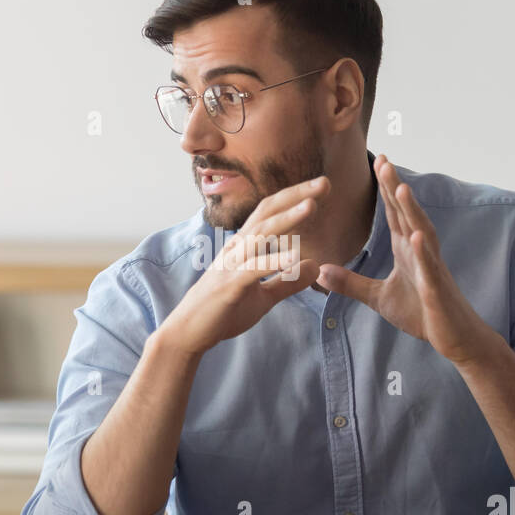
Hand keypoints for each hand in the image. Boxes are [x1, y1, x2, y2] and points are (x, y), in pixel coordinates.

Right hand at [159, 176, 326, 356]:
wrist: (189, 332)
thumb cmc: (223, 311)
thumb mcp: (264, 297)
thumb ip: (288, 282)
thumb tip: (315, 266)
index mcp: (245, 246)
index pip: (272, 213)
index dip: (296, 197)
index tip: (323, 186)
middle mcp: (237, 248)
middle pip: (268, 213)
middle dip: (296, 196)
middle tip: (325, 182)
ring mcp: (231, 265)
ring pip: (260, 235)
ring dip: (287, 219)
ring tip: (311, 206)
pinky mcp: (229, 286)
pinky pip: (252, 270)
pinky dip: (273, 262)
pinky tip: (294, 258)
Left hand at [316, 155, 485, 364]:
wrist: (455, 338)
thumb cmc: (422, 313)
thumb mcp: (378, 298)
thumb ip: (351, 283)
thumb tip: (321, 271)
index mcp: (407, 251)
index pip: (394, 214)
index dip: (386, 189)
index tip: (377, 161)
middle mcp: (421, 253)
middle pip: (407, 215)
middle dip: (395, 187)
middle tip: (383, 160)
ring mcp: (431, 269)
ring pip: (421, 234)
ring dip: (412, 211)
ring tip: (401, 188)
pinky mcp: (436, 290)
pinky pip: (429, 269)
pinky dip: (423, 253)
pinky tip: (416, 237)